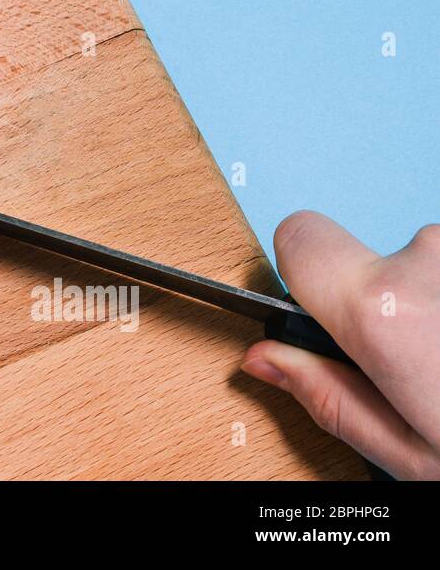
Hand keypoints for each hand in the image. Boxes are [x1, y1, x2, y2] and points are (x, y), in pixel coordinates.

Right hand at [241, 211, 439, 478]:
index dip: (300, 272)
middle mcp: (427, 262)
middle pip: (371, 258)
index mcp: (381, 310)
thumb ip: (331, 400)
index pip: (299, 236)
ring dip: (433, 304)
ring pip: (426, 265)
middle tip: (417, 366)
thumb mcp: (414, 454)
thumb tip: (267, 361)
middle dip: (384, 301)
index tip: (317, 307)